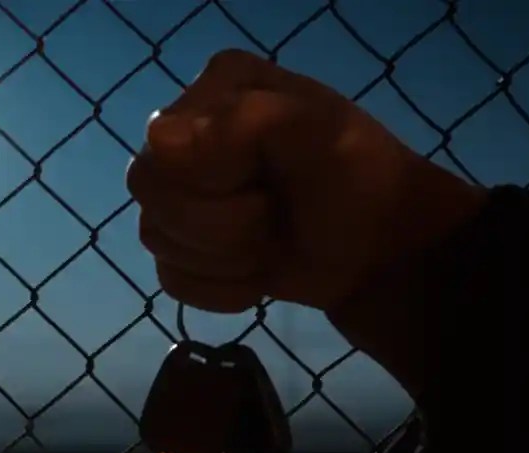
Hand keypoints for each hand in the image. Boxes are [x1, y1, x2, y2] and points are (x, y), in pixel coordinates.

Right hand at [126, 49, 485, 313]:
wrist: (380, 253)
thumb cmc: (357, 183)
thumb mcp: (318, 136)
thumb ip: (245, 123)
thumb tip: (159, 141)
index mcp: (218, 89)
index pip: (161, 142)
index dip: (206, 178)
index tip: (264, 178)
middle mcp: (187, 133)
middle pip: (148, 191)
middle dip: (217, 223)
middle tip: (271, 216)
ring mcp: (181, 193)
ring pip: (154, 237)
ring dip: (224, 257)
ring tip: (270, 242)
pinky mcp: (183, 246)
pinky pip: (168, 277)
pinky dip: (219, 288)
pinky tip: (258, 272)